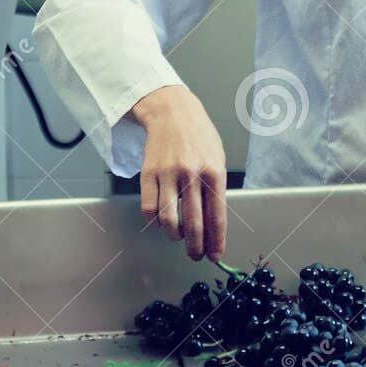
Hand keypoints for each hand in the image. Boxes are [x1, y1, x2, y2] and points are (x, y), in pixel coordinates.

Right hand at [131, 85, 226, 260]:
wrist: (172, 111)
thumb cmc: (199, 136)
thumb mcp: (217, 158)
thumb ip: (216, 189)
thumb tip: (214, 224)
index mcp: (213, 172)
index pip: (217, 216)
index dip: (216, 241)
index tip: (215, 256)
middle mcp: (191, 174)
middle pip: (193, 223)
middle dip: (196, 247)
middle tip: (196, 255)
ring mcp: (168, 174)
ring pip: (168, 220)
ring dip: (174, 235)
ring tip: (178, 237)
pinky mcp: (148, 173)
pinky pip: (149, 208)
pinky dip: (155, 221)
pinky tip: (161, 221)